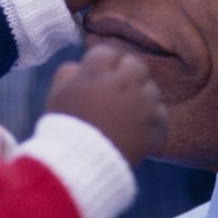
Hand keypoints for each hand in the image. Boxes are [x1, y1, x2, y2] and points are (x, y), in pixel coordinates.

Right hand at [46, 44, 165, 166]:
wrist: (81, 166)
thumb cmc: (64, 128)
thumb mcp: (56, 94)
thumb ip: (69, 72)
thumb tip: (81, 66)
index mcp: (97, 73)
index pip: (108, 52)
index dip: (102, 64)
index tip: (98, 77)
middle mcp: (124, 83)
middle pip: (135, 65)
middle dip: (126, 74)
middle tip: (116, 91)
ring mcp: (142, 104)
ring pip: (151, 88)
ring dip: (140, 96)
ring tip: (126, 113)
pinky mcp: (155, 126)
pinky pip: (161, 114)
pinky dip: (152, 119)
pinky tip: (138, 127)